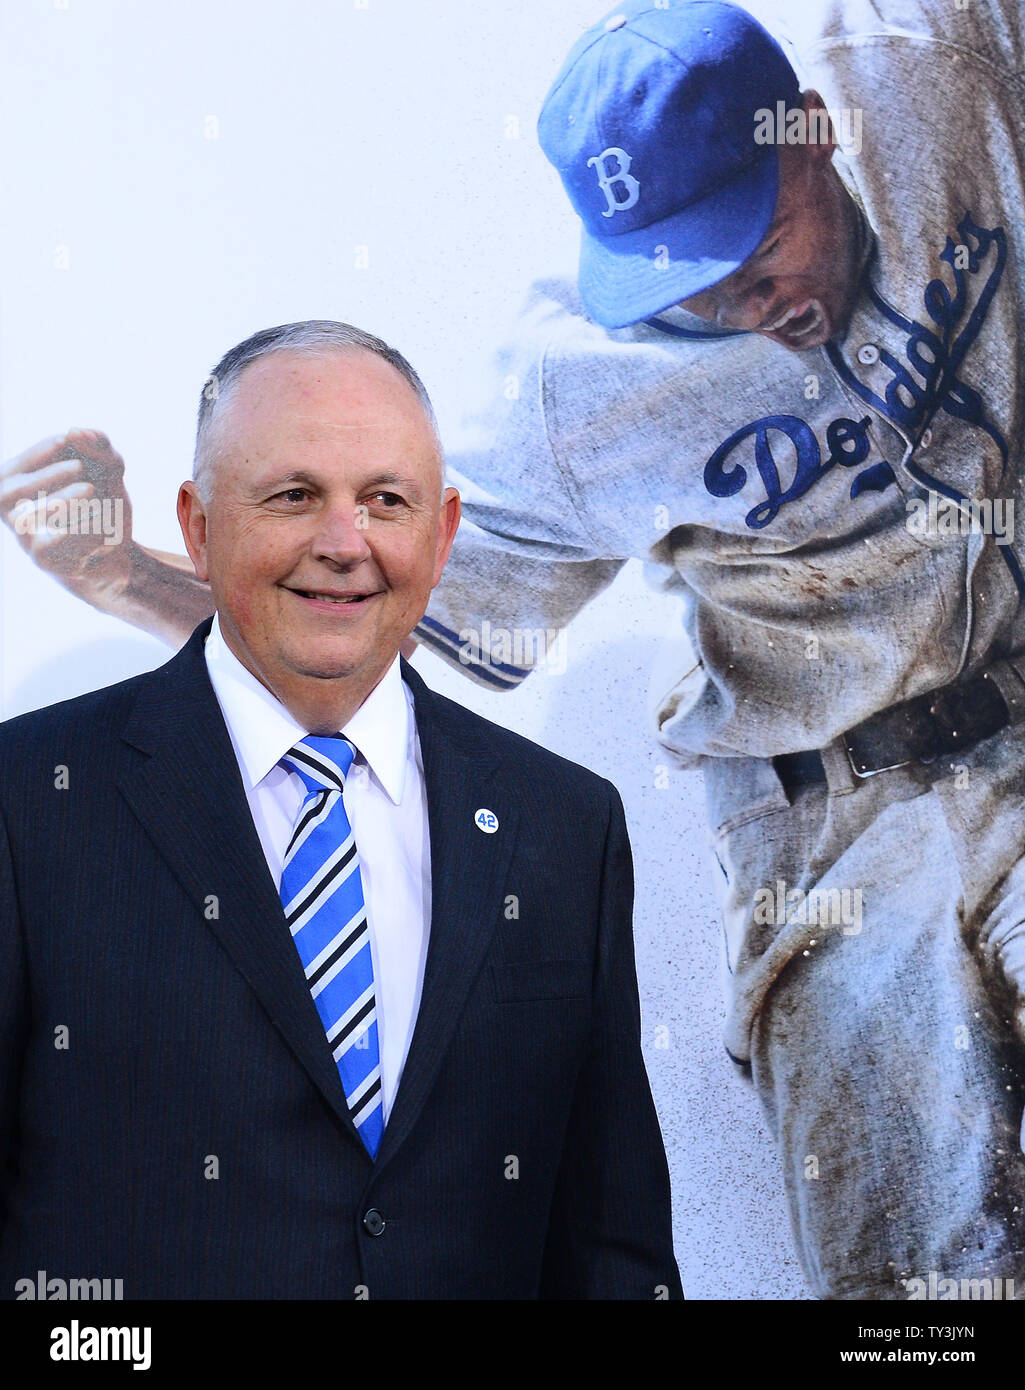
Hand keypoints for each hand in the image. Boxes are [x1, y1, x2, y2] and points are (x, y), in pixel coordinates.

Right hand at [1, 429, 136, 612]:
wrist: (123, 551)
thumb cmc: (105, 502)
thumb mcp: (109, 467)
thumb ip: (98, 444)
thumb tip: (76, 432)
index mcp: (21, 487)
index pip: (13, 468)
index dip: (38, 451)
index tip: (65, 440)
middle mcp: (15, 514)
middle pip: (9, 492)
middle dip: (45, 475)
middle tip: (79, 468)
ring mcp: (27, 540)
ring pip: (29, 520)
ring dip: (63, 501)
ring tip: (91, 490)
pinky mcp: (46, 562)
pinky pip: (55, 546)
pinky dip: (84, 531)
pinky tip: (105, 528)